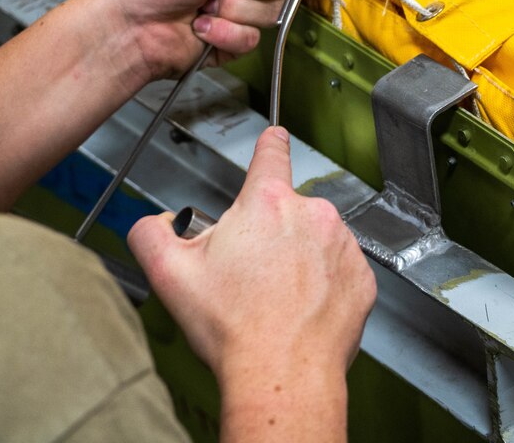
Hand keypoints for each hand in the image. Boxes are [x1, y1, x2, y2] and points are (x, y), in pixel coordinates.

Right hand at [128, 127, 375, 382]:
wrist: (282, 374)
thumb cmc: (235, 328)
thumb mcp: (170, 274)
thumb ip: (151, 233)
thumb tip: (153, 223)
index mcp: (266, 203)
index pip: (270, 152)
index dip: (268, 144)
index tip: (273, 139)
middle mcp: (312, 215)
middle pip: (286, 209)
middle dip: (268, 232)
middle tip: (248, 272)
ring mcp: (342, 246)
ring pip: (315, 240)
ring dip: (298, 259)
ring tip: (274, 297)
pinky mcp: (362, 279)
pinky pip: (340, 271)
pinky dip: (323, 285)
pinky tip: (300, 309)